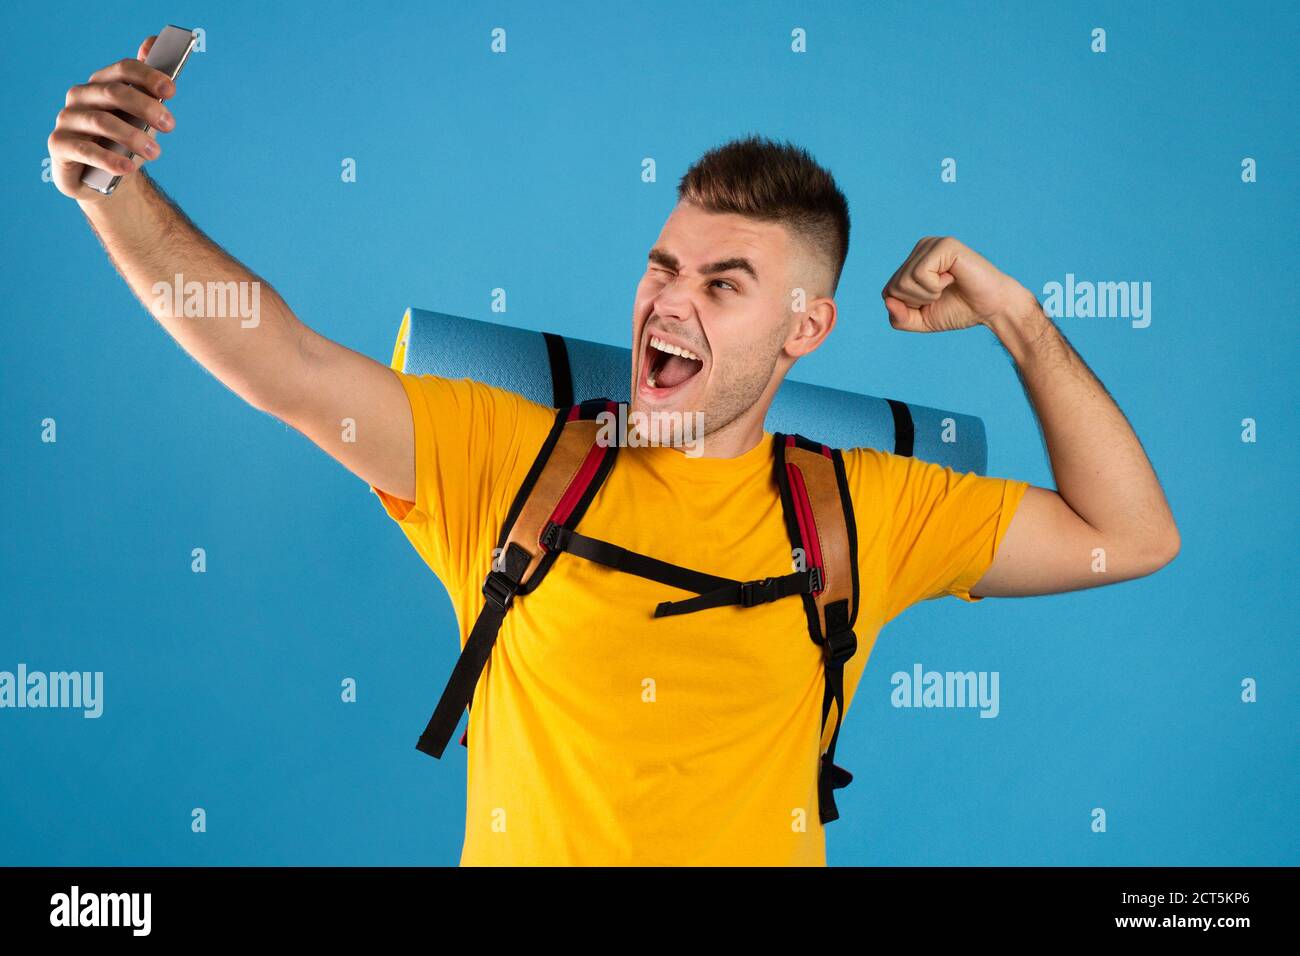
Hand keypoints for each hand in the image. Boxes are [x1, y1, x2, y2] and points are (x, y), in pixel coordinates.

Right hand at [47, 36, 177, 201]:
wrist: (102, 179)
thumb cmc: (123, 142)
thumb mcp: (141, 116)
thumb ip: (147, 84)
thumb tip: (152, 42)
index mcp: (101, 84)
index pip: (123, 69)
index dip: (148, 76)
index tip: (171, 91)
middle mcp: (80, 96)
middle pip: (114, 93)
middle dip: (145, 107)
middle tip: (170, 125)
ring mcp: (67, 119)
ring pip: (101, 121)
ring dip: (132, 136)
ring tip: (156, 152)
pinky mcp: (59, 145)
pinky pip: (85, 150)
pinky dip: (109, 159)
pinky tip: (128, 167)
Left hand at [881, 236, 1033, 331]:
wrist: (992, 309)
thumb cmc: (959, 310)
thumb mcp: (921, 320)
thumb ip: (899, 318)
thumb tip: (887, 301)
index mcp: (913, 262)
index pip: (888, 291)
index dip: (909, 308)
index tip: (933, 301)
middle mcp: (920, 248)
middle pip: (894, 287)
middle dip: (917, 301)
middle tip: (942, 294)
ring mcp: (932, 244)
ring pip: (904, 281)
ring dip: (927, 294)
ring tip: (947, 286)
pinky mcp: (944, 245)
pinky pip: (920, 274)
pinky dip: (935, 287)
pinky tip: (952, 278)